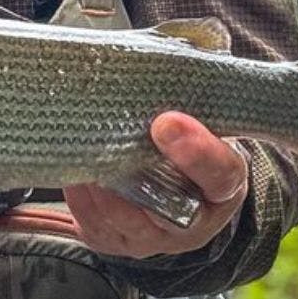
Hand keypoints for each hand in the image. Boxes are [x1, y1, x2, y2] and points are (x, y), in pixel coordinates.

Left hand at [64, 111, 247, 258]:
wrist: (175, 190)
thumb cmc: (189, 147)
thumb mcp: (206, 124)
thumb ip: (192, 100)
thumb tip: (172, 56)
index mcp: (224, 186)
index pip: (222, 174)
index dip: (198, 152)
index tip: (168, 122)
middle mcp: (193, 222)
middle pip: (166, 209)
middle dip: (134, 175)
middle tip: (111, 142)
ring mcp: (152, 238)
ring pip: (122, 219)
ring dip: (99, 186)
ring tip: (82, 152)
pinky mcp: (115, 242)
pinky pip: (94, 225)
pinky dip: (80, 198)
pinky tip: (73, 172)